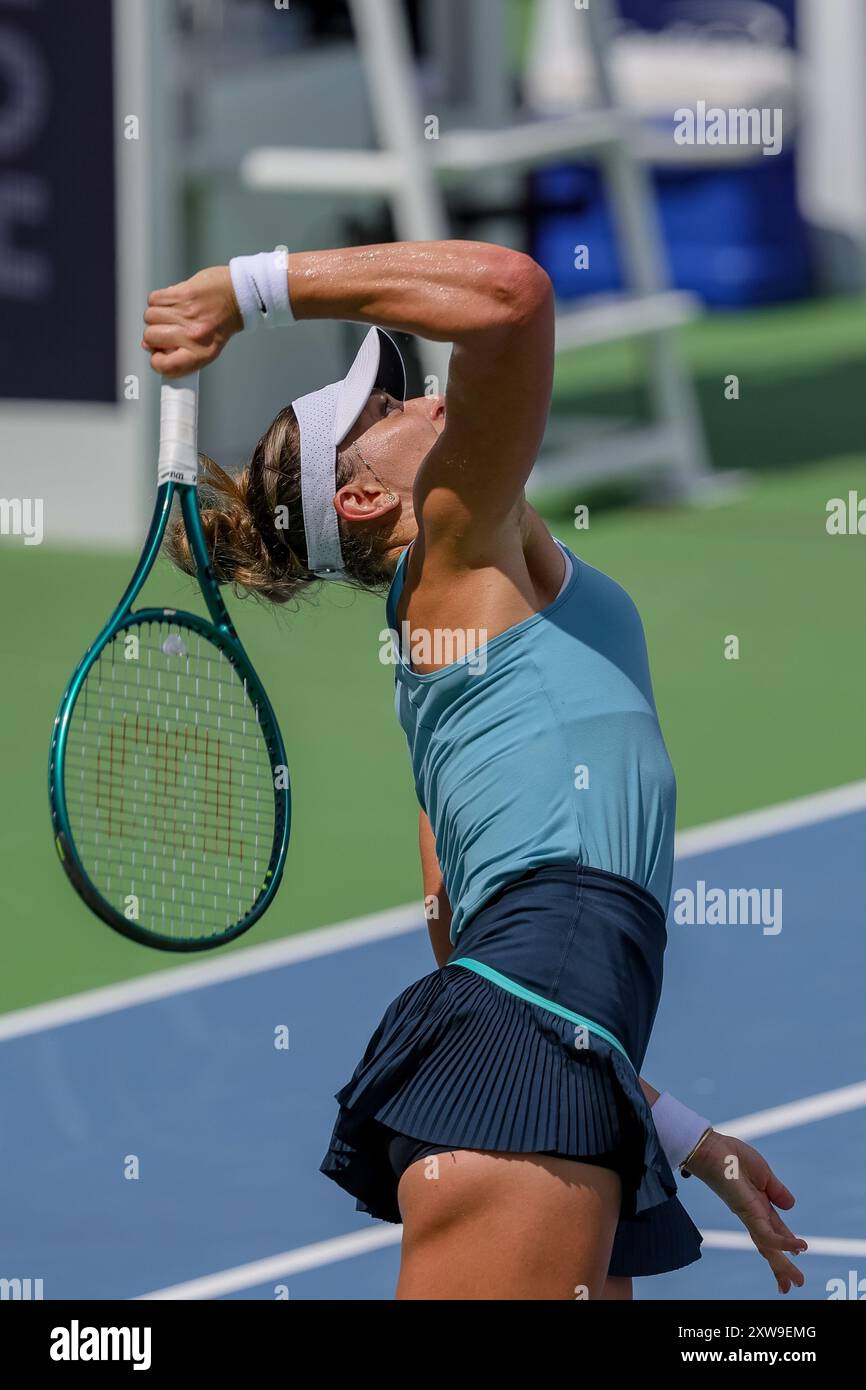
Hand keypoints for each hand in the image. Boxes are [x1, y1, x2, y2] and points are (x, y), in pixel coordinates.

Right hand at [141, 266, 241, 376]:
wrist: (238, 296)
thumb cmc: (221, 323)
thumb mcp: (207, 348)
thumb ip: (180, 352)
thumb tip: (148, 346)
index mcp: (201, 353)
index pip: (165, 366)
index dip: (156, 362)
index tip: (158, 355)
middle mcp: (193, 335)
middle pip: (150, 338)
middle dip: (152, 335)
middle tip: (165, 331)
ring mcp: (186, 313)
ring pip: (149, 317)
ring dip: (155, 316)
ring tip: (171, 315)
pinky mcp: (182, 293)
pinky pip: (154, 299)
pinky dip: (158, 300)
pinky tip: (171, 302)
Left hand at [685, 1131, 807, 1293]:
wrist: (713, 1147)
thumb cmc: (732, 1156)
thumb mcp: (764, 1174)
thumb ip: (777, 1191)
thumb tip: (792, 1206)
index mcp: (758, 1205)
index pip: (775, 1230)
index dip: (787, 1243)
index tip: (798, 1255)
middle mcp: (753, 1214)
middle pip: (770, 1245)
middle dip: (782, 1265)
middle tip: (793, 1285)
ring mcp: (749, 1215)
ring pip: (768, 1246)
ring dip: (783, 1264)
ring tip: (797, 1280)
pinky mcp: (747, 1212)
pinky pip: (767, 1232)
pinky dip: (783, 1241)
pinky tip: (798, 1247)